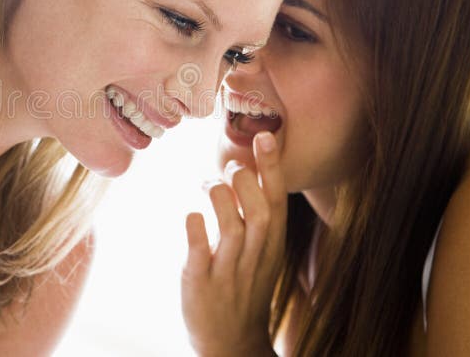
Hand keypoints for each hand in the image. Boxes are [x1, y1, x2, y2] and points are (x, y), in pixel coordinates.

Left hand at [182, 131, 285, 356]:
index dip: (272, 166)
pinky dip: (197, 230)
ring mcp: (228, 272)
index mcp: (271, 245)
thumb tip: (245, 168)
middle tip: (230, 167)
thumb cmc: (244, 286)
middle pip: (261, 211)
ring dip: (221, 198)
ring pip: (234, 229)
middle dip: (246, 181)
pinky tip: (192, 216)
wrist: (231, 343)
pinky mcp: (200, 284)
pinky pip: (200, 254)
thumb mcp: (263, 252)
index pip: (278, 200)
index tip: (264, 134)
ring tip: (208, 184)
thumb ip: (257, 213)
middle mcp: (254, 257)